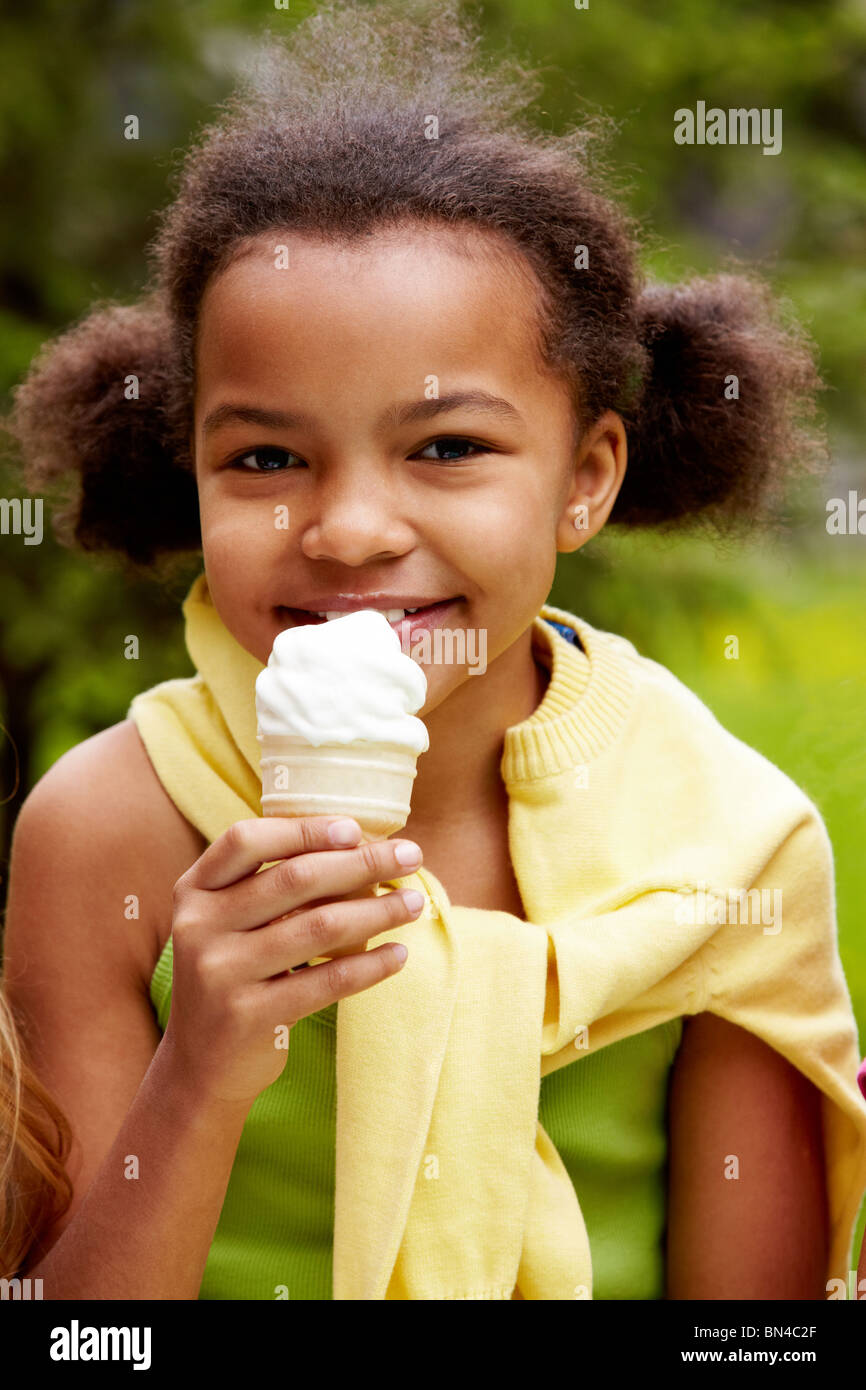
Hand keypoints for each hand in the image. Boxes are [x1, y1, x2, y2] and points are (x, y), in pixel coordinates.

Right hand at [162, 816, 422, 1104]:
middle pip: (293, 878)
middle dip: (362, 863)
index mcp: (194, 891)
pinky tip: (397, 954)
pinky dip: (371, 965)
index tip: (356, 829)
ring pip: (319, 926)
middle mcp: (200, 926)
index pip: (246, 840)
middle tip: (410, 856)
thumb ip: (271, 886)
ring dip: (378, 910)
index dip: (303, 829)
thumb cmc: (233, 975)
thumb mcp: (230, 924)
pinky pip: (328, 980)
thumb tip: (362, 848)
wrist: (200, 1065)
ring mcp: (222, 972)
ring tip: (415, 903)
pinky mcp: (250, 1016)